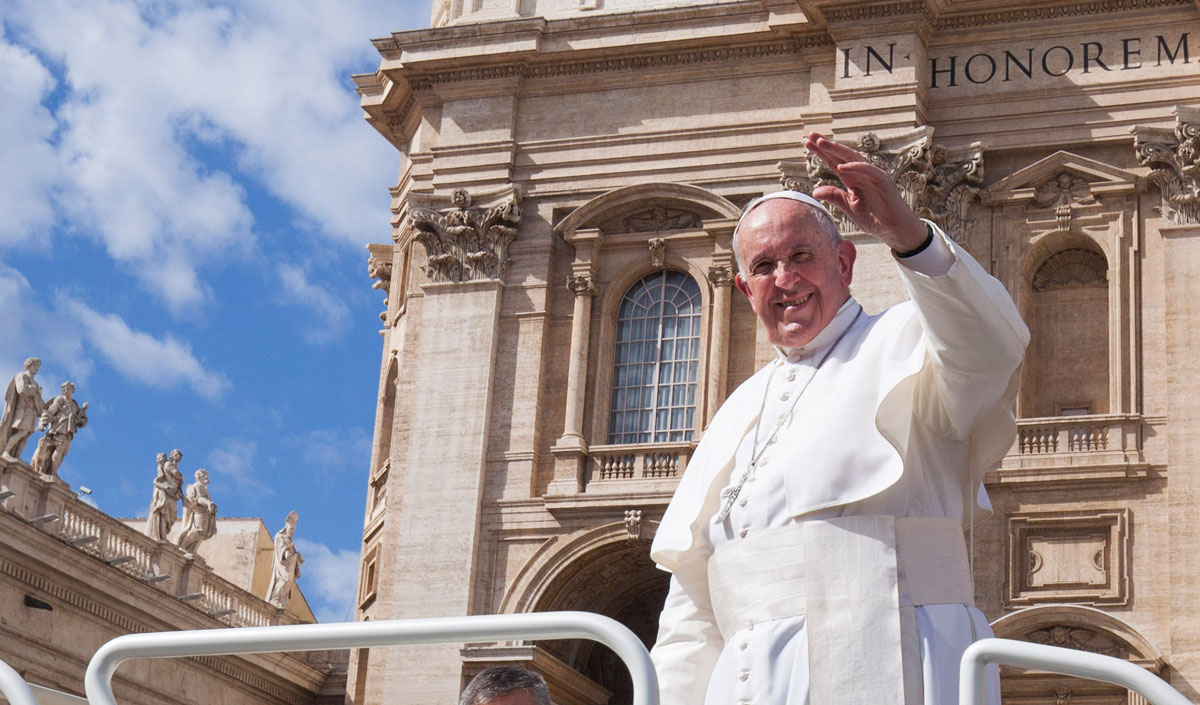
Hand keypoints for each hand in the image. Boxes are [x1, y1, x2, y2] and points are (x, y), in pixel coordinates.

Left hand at [803, 132, 927, 251]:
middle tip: (810, 135)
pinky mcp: (883, 181)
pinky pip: (868, 171)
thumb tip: (814, 191)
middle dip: (826, 145)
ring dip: (837, 150)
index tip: (807, 143)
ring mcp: (873, 175)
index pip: (834, 162)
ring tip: (822, 143)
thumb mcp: (849, 207)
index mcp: (852, 179)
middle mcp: (862, 173)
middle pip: (841, 156)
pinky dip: (855, 167)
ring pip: (853, 158)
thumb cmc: (874, 218)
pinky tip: (841, 166)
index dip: (821, 152)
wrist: (894, 229)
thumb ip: (834, 197)